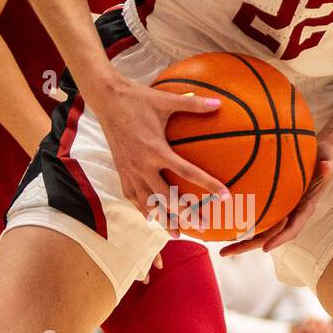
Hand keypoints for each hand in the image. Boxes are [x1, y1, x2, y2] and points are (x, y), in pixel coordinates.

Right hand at [95, 79, 229, 228]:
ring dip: (163, 219)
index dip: (208, 184)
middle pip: (167, 197)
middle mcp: (142, 165)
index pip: (187, 172)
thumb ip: (194, 104)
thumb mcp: (166, 100)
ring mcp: (130, 171)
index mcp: (156, 149)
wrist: (107, 99)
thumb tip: (219, 103)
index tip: (225, 195)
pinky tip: (151, 219)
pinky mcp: (121, 171)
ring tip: (177, 233)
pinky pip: (132, 196)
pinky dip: (143, 209)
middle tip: (202, 227)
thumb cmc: (138, 98)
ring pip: (148, 203)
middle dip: (185, 214)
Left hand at [219, 139, 332, 256]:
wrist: (321, 158)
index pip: (292, 229)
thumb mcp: (330, 161)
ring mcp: (280, 211)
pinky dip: (239, 220)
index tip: (265, 249)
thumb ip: (329, 166)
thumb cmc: (326, 159)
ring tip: (217, 246)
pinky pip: (255, 215)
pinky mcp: (272, 205)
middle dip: (247, 246)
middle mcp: (290, 214)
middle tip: (225, 252)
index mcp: (305, 209)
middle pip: (268, 236)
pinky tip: (221, 223)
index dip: (279, 239)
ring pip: (259, 230)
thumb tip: (327, 166)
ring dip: (239, 239)